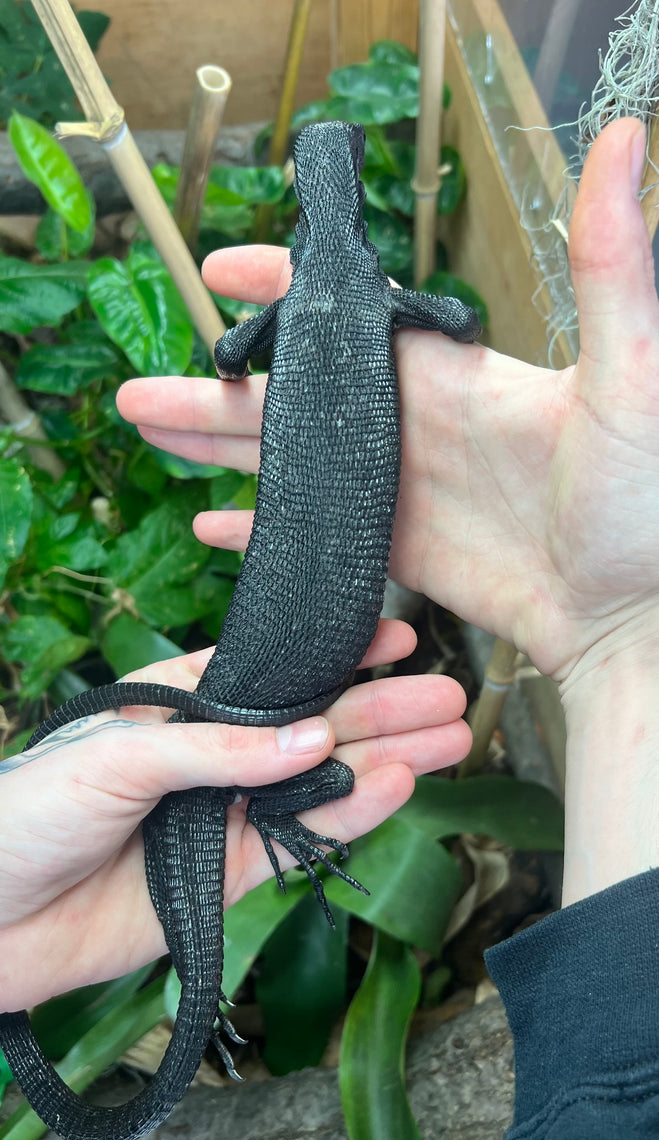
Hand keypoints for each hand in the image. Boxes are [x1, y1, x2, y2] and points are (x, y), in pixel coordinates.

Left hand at [0, 624, 467, 1009]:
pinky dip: (350, 817)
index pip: (273, 670)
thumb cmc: (30, 812)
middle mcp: (214, 754)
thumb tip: (317, 739)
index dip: (335, 653)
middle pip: (313, 725)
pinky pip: (302, 842)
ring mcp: (227, 813)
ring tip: (450, 739)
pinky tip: (397, 789)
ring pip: (322, 782)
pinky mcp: (231, 874)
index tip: (396, 637)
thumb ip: (220, 749)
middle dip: (382, 708)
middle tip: (450, 695)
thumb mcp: (119, 754)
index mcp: (181, 702)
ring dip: (386, 760)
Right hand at [118, 118, 658, 688]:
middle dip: (219, 390)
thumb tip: (627, 139)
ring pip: (290, 465)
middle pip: (296, 401)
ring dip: (221, 451)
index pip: (351, 321)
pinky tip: (216, 527)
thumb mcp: (631, 377)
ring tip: (152, 436)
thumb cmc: (646, 502)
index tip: (223, 266)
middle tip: (141, 387)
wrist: (638, 614)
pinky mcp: (399, 556)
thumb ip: (612, 265)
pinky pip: (315, 536)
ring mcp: (402, 495)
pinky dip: (264, 531)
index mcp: (452, 377)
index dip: (286, 292)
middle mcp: (415, 430)